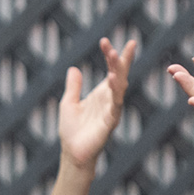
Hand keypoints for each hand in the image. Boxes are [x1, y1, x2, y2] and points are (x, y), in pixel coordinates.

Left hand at [56, 35, 135, 172]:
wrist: (73, 154)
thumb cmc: (72, 131)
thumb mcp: (69, 103)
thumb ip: (73, 87)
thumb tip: (73, 69)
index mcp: (102, 94)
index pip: (112, 71)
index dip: (112, 56)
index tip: (107, 41)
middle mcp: (110, 100)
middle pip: (120, 75)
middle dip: (121, 59)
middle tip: (124, 44)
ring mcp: (112, 111)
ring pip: (120, 87)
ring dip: (118, 71)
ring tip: (115, 55)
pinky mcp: (110, 122)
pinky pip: (115, 104)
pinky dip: (115, 91)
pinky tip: (113, 79)